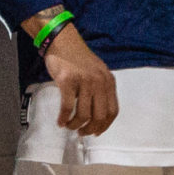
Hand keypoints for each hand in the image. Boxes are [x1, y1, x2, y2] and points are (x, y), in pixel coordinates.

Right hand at [38, 21, 117, 135]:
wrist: (62, 41)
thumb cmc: (78, 58)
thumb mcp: (97, 72)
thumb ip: (100, 89)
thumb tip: (95, 115)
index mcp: (109, 81)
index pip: (112, 111)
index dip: (104, 125)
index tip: (96, 132)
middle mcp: (99, 82)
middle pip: (99, 116)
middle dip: (90, 129)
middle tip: (81, 133)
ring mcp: (84, 81)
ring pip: (83, 114)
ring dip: (75, 125)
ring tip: (69, 126)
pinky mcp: (67, 81)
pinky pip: (67, 107)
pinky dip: (64, 118)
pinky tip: (60, 121)